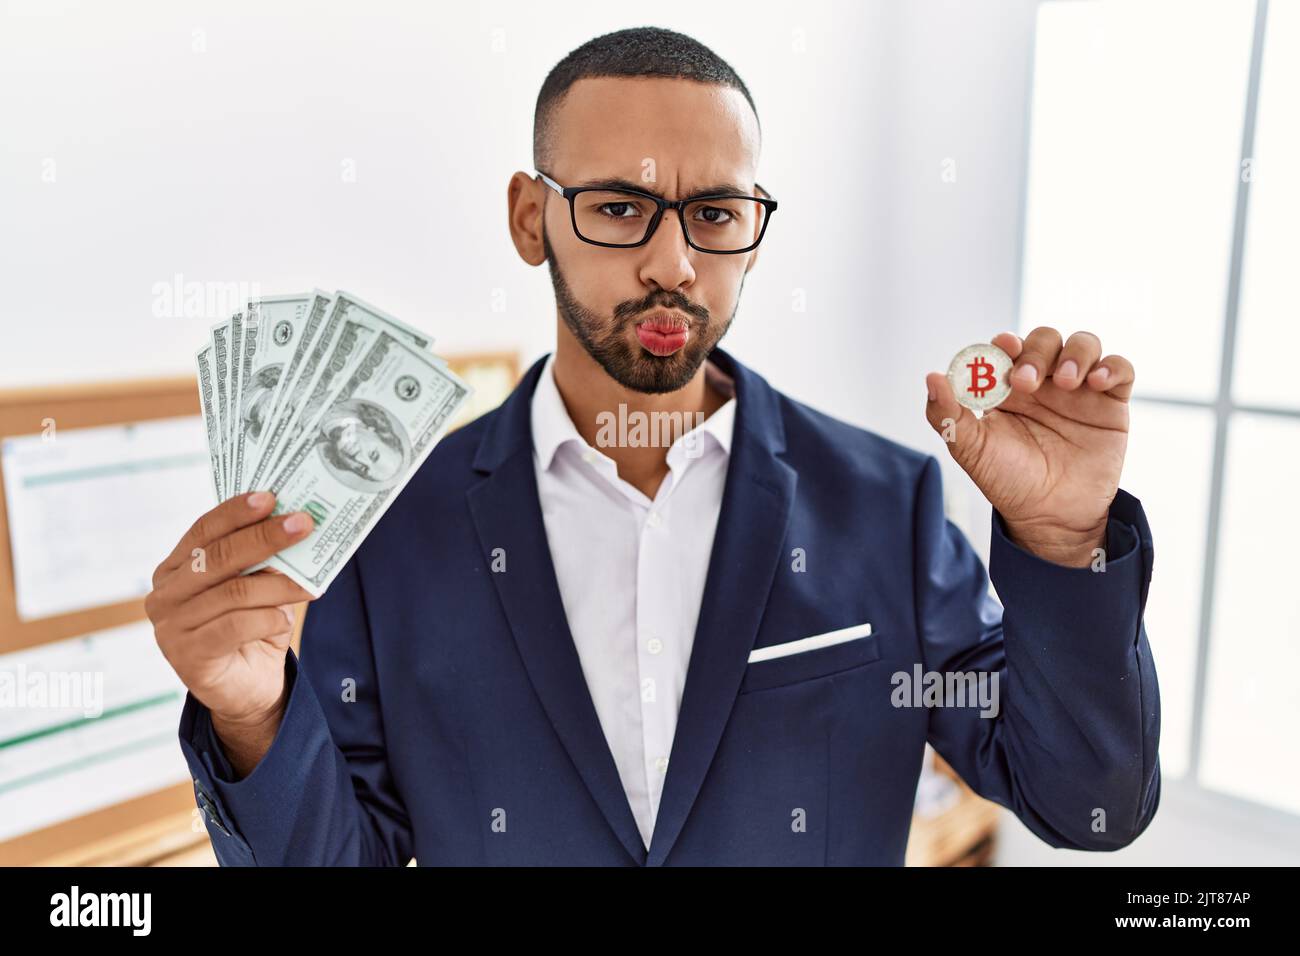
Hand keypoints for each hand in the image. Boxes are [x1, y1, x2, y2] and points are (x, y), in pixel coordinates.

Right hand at [146, 491, 316, 726]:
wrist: (247, 689)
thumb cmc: (252, 628)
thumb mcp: (257, 588)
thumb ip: (263, 561)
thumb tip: (295, 525)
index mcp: (177, 568)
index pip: (204, 530)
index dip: (236, 512)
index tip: (271, 496)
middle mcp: (166, 593)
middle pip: (219, 556)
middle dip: (265, 537)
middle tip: (303, 525)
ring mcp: (171, 626)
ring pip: (234, 592)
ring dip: (278, 585)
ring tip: (309, 584)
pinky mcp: (188, 656)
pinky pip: (235, 627)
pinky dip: (267, 618)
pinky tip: (284, 618)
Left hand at [924, 328, 1132, 565]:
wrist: (1051, 516)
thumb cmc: (1008, 481)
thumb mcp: (970, 449)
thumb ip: (946, 415)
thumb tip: (932, 377)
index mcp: (1008, 386)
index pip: (1007, 348)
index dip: (1004, 343)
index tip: (1002, 348)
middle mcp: (1044, 382)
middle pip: (1045, 339)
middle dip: (1036, 351)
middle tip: (1027, 381)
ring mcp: (1079, 389)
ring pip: (1084, 344)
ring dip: (1076, 354)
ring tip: (1067, 382)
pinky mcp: (1110, 402)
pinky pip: (1119, 369)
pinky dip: (1111, 367)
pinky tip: (1096, 383)